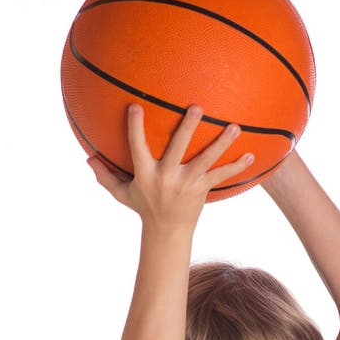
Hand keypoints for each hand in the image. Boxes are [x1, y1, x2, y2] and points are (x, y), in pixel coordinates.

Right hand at [88, 104, 253, 231]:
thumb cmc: (144, 207)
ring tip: (235, 127)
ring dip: (222, 144)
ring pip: (207, 160)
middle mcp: (168, 178)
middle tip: (197, 107)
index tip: (135, 106)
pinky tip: (252, 154)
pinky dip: (237, 166)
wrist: (167, 233)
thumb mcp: (122, 194)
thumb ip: (105, 176)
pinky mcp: (203, 190)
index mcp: (146, 174)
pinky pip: (223, 176)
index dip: (135, 127)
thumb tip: (88, 158)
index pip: (138, 146)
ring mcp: (188, 184)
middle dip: (188, 128)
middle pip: (178, 148)